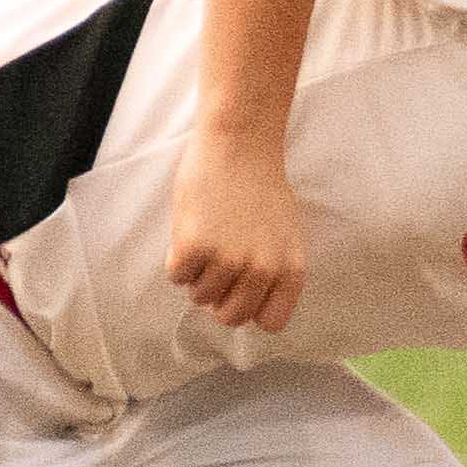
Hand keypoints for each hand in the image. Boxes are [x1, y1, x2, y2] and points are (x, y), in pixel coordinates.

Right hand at [166, 125, 305, 332]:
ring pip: (200, 297)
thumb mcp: (285, 234)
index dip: (251, 308)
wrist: (239, 144)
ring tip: (206, 240)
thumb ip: (273, 271)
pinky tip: (190, 231)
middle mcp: (262, 270)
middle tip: (215, 269)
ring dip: (197, 274)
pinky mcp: (194, 246)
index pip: (270, 323)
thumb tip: (252, 307)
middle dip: (219, 299)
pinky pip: (177, 276)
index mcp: (289, 269)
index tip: (241, 290)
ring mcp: (227, 260)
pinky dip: (177, 259)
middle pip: (231, 318)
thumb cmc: (260, 185)